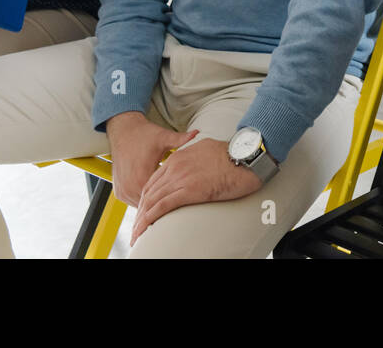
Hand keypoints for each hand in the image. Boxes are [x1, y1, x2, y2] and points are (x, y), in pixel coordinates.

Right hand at [106, 111, 197, 207]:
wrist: (123, 132)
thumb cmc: (143, 135)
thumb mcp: (163, 137)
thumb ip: (180, 139)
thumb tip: (197, 133)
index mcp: (141, 177)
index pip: (158, 200)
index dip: (172, 200)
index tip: (184, 199)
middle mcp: (129, 186)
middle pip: (149, 206)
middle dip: (162, 206)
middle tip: (179, 203)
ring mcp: (122, 191)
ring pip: (140, 206)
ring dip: (152, 205)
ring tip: (167, 202)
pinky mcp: (118, 191)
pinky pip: (133, 202)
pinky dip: (142, 200)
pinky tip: (155, 197)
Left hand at [129, 137, 262, 244]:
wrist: (246, 156)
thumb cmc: (233, 155)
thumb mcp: (207, 149)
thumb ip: (195, 158)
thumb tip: (196, 168)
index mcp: (179, 156)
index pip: (154, 180)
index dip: (147, 198)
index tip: (144, 210)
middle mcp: (175, 166)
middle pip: (149, 192)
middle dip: (140, 211)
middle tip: (136, 227)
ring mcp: (181, 178)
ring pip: (152, 201)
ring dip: (141, 220)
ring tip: (136, 234)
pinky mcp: (189, 190)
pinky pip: (162, 206)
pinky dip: (149, 219)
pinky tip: (144, 229)